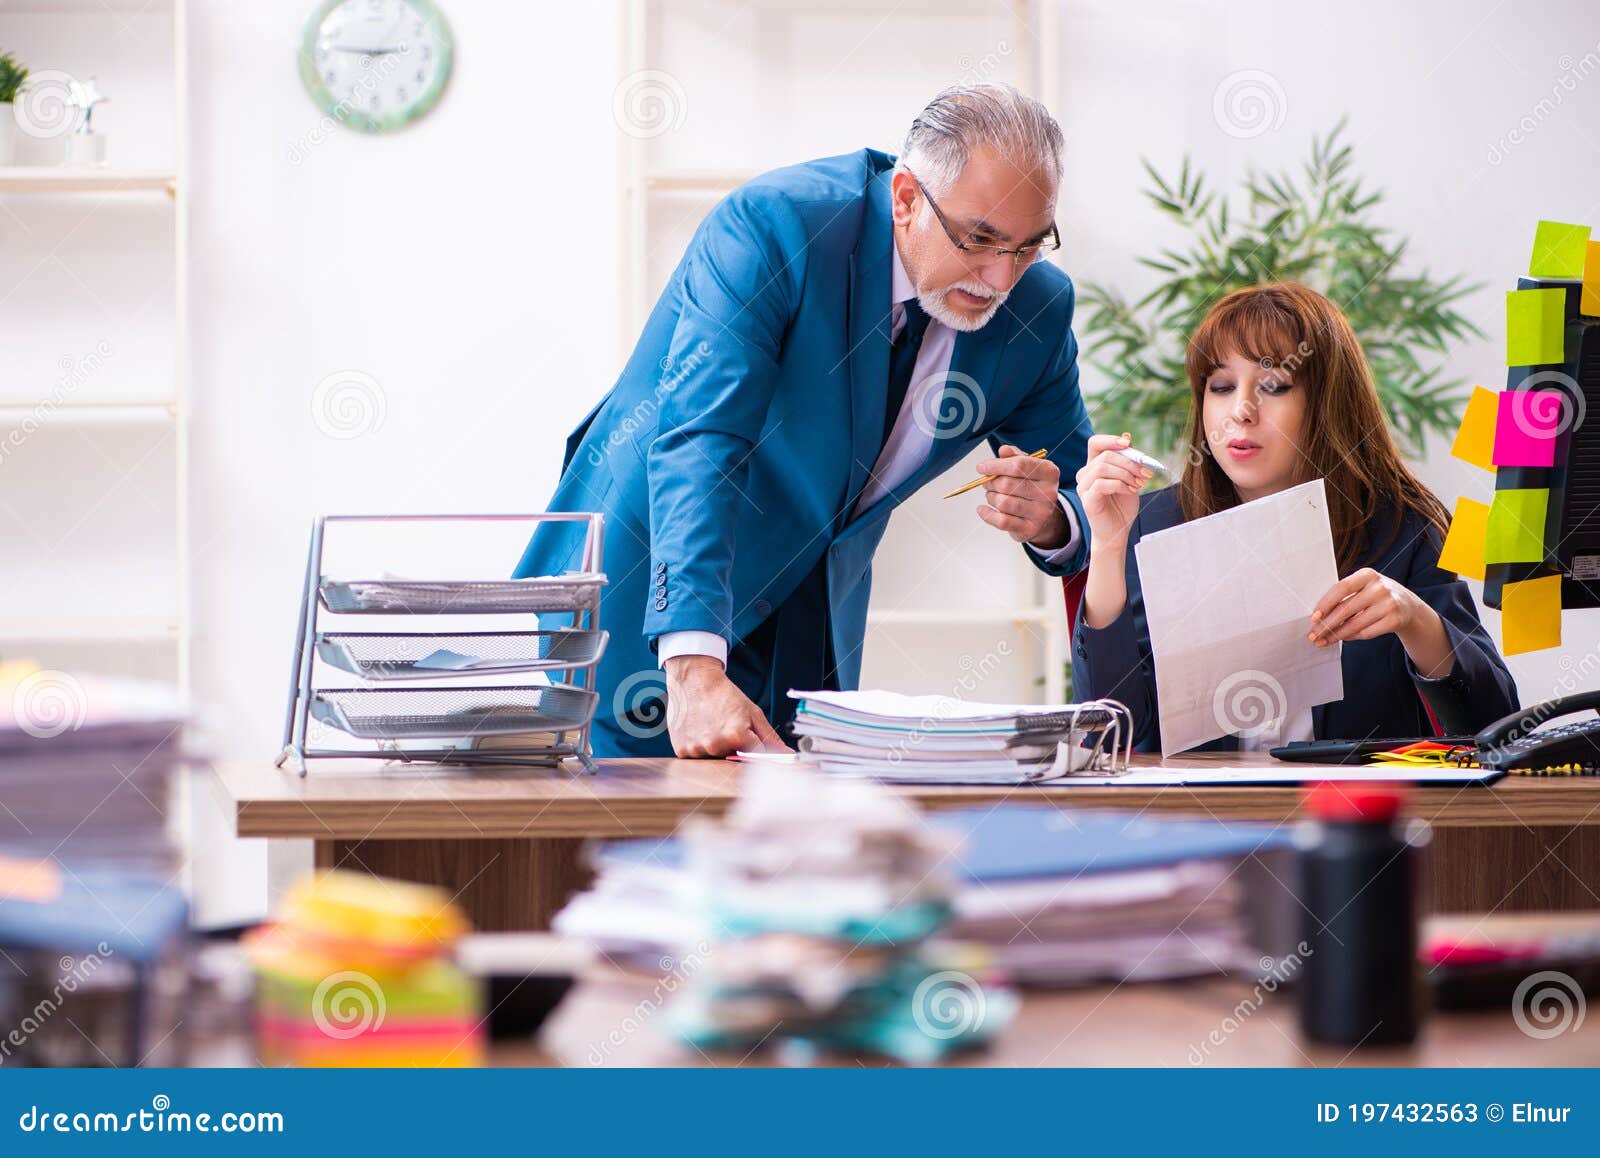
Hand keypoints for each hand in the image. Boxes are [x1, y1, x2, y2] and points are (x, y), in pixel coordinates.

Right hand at [663, 655, 789, 757]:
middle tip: (726, 726)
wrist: (694, 680)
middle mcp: (716, 745)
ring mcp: (697, 749)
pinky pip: (696, 756)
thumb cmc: (724, 694)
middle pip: (733, 759)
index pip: (756, 757)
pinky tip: (699, 729)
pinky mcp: (681, 750)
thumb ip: (770, 737)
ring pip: (714, 758)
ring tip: (711, 726)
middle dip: (734, 747)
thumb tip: (787, 755)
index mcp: (736, 736)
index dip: (755, 747)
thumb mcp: (752, 713)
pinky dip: (699, 746)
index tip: (750, 738)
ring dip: (716, 747)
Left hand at [975, 445, 1068, 545]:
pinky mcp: (1031, 529)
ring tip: (991, 495)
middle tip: (986, 482)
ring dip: (990, 497)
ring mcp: (1041, 512)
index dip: (996, 465)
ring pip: (1003, 502)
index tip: (981, 467)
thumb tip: (1004, 450)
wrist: (1043, 517)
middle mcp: (1049, 492)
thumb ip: (1015, 456)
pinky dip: (987, 514)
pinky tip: (982, 509)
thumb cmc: (1031, 487)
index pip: (1019, 465)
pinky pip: (1002, 521)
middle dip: (990, 482)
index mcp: (1049, 472)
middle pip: (1007, 484)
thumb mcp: (1028, 467)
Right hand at [1074, 432, 1148, 552]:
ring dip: (1126, 474)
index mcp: (1094, 466)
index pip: (1095, 443)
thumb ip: (1127, 459)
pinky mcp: (1087, 500)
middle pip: (1105, 455)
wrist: (1117, 532)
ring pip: (1102, 467)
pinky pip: (1102, 484)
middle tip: (1145, 474)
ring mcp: (1084, 487)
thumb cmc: (1122, 506)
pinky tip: (1131, 491)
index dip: (1110, 440)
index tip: (1127, 444)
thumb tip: (1127, 436)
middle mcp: (1085, 475)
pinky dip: (1120, 485)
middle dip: (1129, 462)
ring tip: (1138, 485)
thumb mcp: (1129, 478)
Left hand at [1309, 568, 1428, 645]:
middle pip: (1345, 609)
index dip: (1325, 603)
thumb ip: (1343, 596)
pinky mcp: (1396, 620)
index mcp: (1367, 575)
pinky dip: (1353, 637)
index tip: (1314, 617)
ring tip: (1324, 640)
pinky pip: (1367, 633)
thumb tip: (1318, 617)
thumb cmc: (1377, 595)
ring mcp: (1389, 604)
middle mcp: (1379, 588)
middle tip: (1314, 635)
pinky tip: (1345, 638)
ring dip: (1336, 635)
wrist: (1408, 606)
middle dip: (1326, 625)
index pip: (1341, 588)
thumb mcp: (1363, 587)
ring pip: (1355, 624)